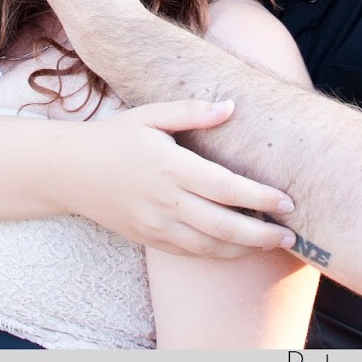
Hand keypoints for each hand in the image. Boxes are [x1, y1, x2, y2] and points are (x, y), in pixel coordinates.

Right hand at [63, 98, 297, 258]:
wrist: (70, 171)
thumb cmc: (115, 137)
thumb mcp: (150, 115)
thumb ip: (192, 111)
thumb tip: (231, 106)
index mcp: (171, 167)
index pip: (226, 188)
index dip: (261, 198)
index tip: (288, 201)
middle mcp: (166, 201)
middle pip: (225, 226)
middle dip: (263, 234)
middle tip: (291, 233)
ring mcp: (156, 226)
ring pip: (210, 247)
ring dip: (245, 249)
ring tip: (273, 243)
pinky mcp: (149, 240)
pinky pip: (190, 254)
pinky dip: (218, 254)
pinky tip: (237, 248)